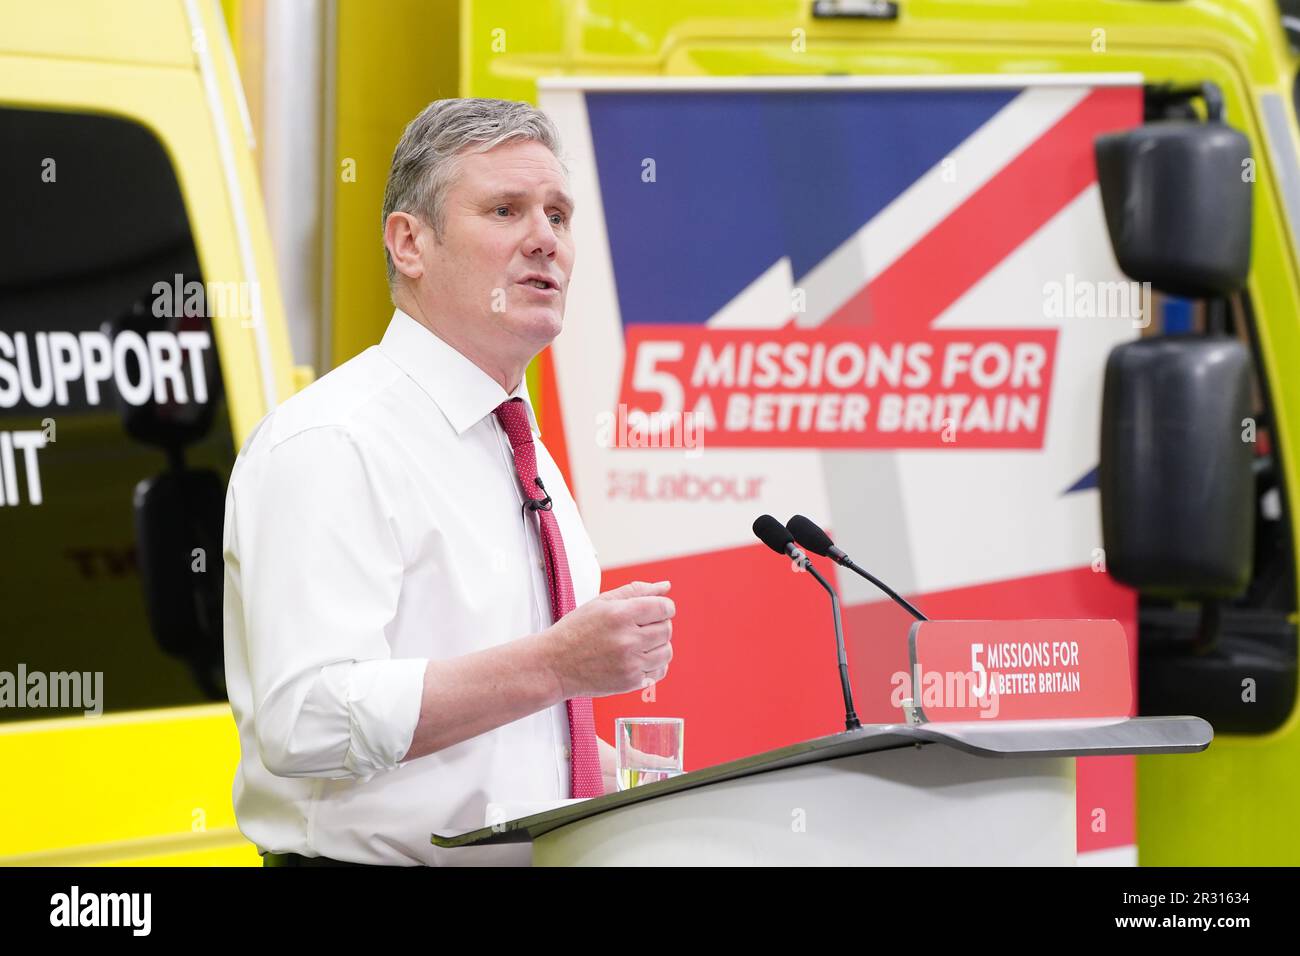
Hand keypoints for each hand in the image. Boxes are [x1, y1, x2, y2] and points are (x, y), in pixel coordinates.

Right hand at [541, 580, 674, 699]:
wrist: (554, 665)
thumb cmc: (576, 631)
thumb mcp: (601, 602)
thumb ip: (636, 591)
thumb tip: (665, 587)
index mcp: (620, 614)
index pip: (664, 607)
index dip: (664, 607)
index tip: (655, 610)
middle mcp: (627, 639)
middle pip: (667, 629)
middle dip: (659, 625)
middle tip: (641, 627)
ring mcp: (630, 663)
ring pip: (667, 651)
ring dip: (659, 646)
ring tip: (640, 643)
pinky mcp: (630, 682)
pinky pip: (659, 671)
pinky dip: (654, 664)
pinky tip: (638, 659)